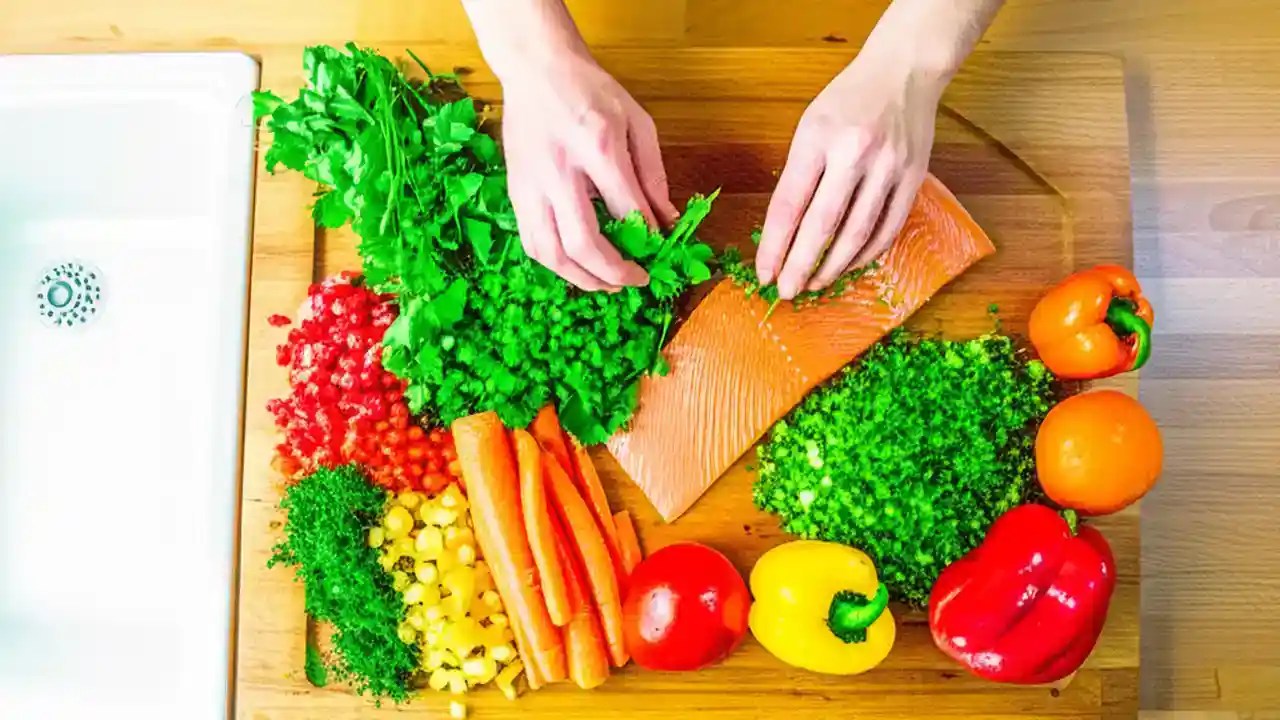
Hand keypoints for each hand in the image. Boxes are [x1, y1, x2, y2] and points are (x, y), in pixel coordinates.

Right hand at [500, 52, 677, 290]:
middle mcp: (560, 171)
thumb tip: (667, 220)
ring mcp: (531, 184)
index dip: (647, 239)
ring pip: (550, 253)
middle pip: (583, 243)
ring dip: (581, 279)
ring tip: (606, 285)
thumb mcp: (637, 121)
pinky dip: (555, 264)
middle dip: (614, 273)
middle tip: (635, 281)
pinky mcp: (514, 191)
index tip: (659, 250)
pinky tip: (577, 267)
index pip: (627, 210)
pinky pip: (531, 243)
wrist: (536, 68)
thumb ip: (653, 174)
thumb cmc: (590, 90)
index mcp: (598, 146)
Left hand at [756, 48, 945, 298]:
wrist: (904, 72)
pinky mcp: (914, 178)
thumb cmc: (847, 100)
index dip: (774, 246)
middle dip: (800, 266)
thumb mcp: (810, 125)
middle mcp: (855, 153)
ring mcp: (888, 167)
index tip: (765, 273)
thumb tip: (785, 234)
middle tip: (787, 293)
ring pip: (858, 234)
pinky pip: (887, 229)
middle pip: (822, 225)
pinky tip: (849, 266)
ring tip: (815, 284)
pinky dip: (866, 254)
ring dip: (833, 267)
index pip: (789, 204)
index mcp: (818, 137)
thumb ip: (799, 174)